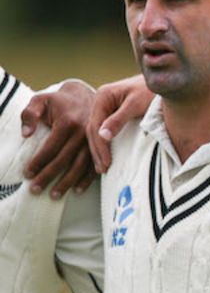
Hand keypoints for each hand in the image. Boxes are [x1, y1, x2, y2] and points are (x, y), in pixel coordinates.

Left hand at [19, 79, 96, 197]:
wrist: (85, 96)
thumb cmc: (59, 101)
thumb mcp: (41, 100)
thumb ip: (29, 114)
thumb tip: (26, 134)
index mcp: (68, 122)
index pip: (50, 147)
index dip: (38, 162)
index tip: (27, 174)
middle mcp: (83, 133)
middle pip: (64, 160)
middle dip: (48, 176)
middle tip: (35, 189)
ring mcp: (93, 142)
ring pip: (80, 166)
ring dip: (67, 182)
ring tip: (54, 195)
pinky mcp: (100, 147)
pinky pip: (93, 166)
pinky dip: (86, 180)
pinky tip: (77, 190)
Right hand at [87, 75, 153, 172]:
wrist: (162, 84)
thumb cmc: (150, 91)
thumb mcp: (135, 105)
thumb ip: (119, 119)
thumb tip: (102, 135)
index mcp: (103, 96)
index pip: (95, 125)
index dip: (99, 145)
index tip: (106, 162)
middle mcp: (100, 100)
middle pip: (92, 129)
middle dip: (97, 151)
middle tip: (103, 169)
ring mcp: (104, 107)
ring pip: (96, 131)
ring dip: (98, 150)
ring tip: (102, 168)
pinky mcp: (111, 113)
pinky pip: (103, 130)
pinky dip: (103, 144)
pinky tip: (105, 156)